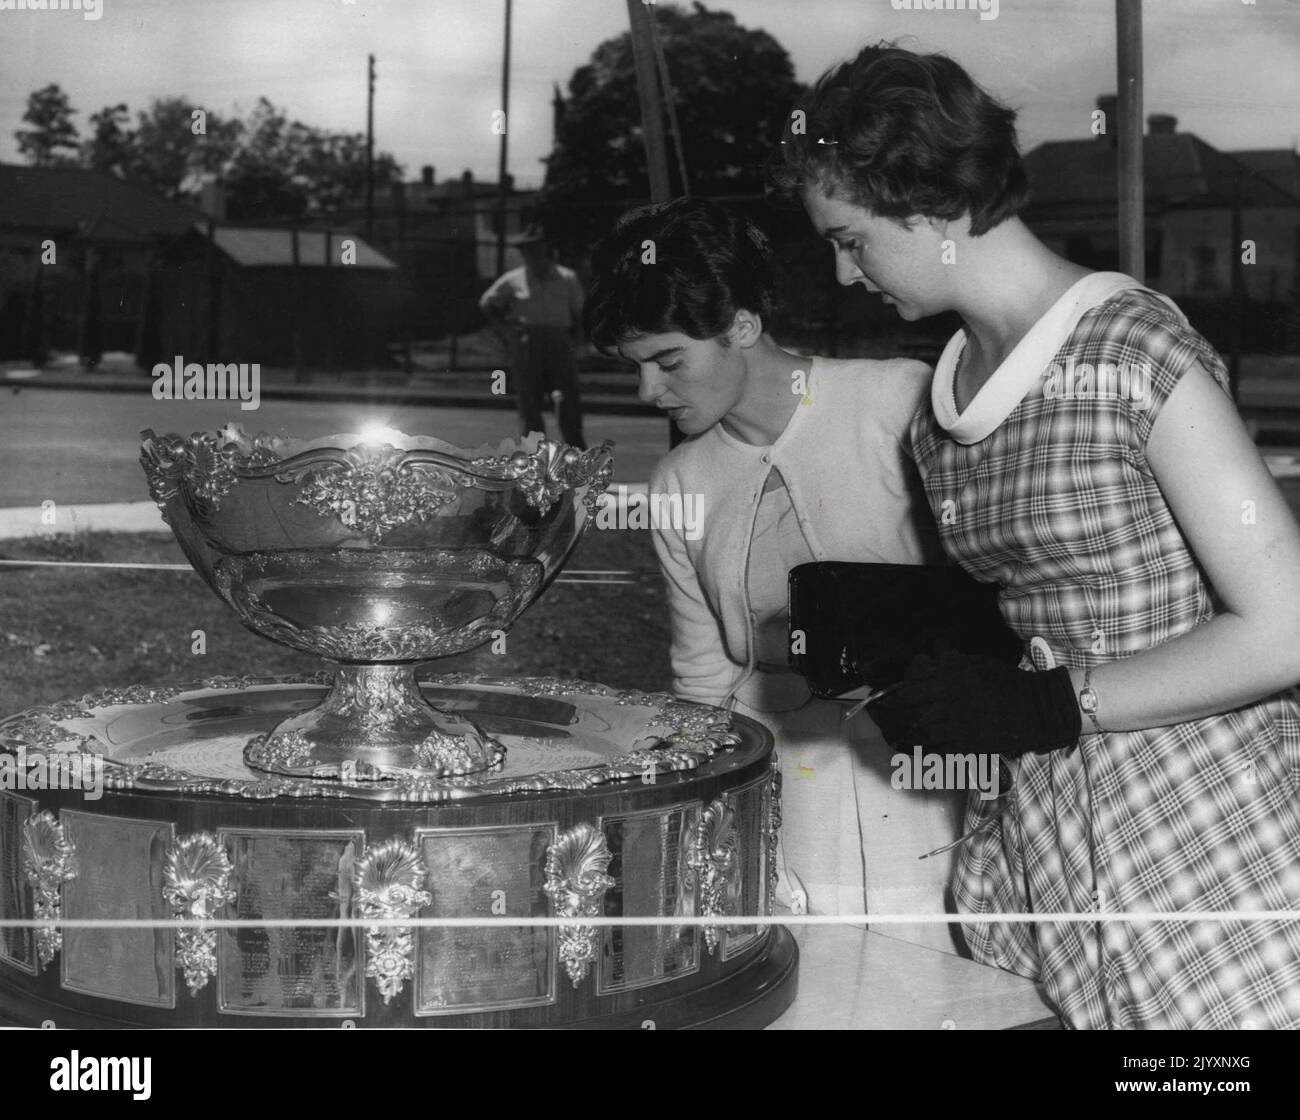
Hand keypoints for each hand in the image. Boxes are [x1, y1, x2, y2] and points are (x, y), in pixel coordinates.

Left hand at [869, 650, 1081, 756]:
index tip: (882, 700)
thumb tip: (926, 657)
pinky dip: (925, 749)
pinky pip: (939, 749)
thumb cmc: (1004, 681)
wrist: (1035, 708)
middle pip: (912, 712)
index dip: (893, 696)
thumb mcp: (976, 664)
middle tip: (882, 720)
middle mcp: (952, 703)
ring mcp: (961, 726)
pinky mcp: (970, 745)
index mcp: (952, 680)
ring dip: (905, 734)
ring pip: (922, 733)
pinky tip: (917, 747)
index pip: (912, 689)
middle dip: (893, 717)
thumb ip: (949, 663)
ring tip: (894, 734)